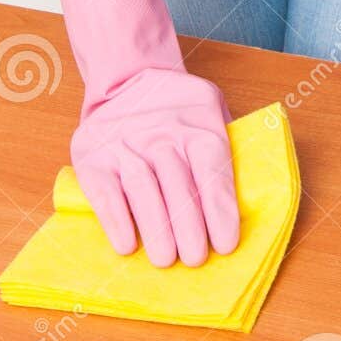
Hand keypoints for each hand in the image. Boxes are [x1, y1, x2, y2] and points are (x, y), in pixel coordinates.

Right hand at [70, 65, 240, 266]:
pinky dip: (116, 221)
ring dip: (156, 229)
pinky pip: (106, 192)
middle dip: (190, 227)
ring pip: (143, 190)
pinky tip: (127, 245)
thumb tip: (246, 194)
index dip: (219, 209)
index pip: (212, 170)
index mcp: (198, 124)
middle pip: (179, 185)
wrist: (126, 80)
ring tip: (166, 259)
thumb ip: (224, 144)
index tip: (225, 244)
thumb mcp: (211, 109)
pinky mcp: (94, 158)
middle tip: (196, 259)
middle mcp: (162, 133)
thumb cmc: (178, 108)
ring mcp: (126, 145)